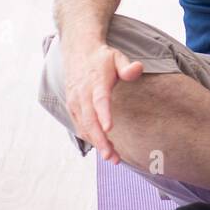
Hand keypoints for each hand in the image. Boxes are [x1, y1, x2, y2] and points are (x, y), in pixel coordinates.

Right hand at [62, 40, 144, 164]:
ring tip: (112, 157)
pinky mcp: (72, 107)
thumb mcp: (117, 57)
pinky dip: (90, 138)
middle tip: (112, 157)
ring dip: (96, 143)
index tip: (108, 129)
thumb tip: (137, 68)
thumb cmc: (102, 58)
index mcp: (96, 81)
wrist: (78, 51)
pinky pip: (79, 126)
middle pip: (90, 120)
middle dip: (100, 140)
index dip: (103, 114)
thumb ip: (127, 67)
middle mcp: (82, 93)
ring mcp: (75, 101)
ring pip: (84, 126)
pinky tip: (102, 146)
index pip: (99, 99)